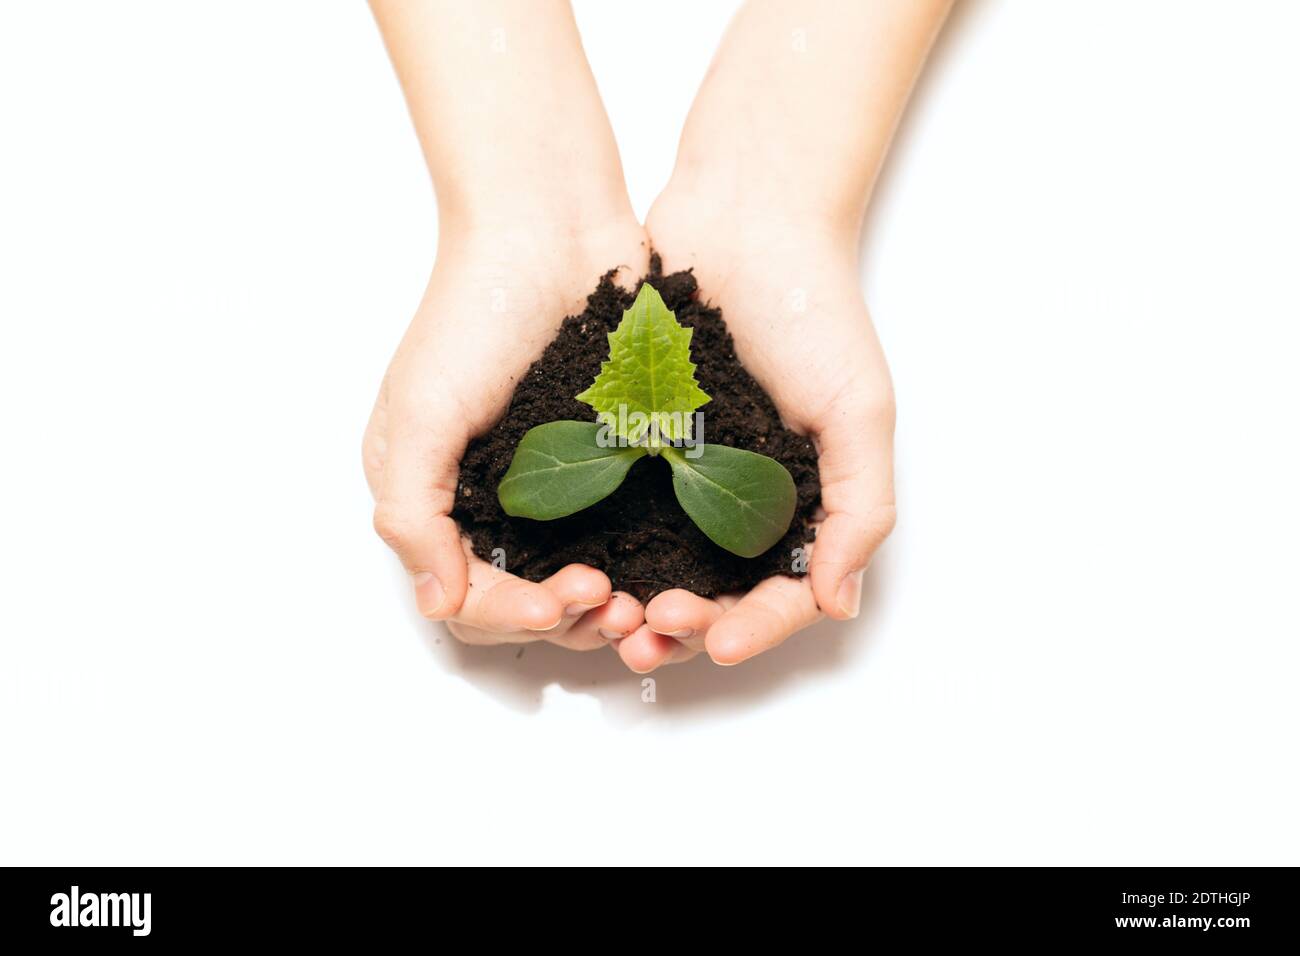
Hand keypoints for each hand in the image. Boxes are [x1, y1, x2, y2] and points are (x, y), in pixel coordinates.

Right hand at [363, 216, 651, 649]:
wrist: (551, 227)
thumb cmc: (471, 311)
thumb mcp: (418, 412)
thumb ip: (413, 511)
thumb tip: (436, 603)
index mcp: (438, 496)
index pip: (468, 597)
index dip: (511, 614)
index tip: (558, 602)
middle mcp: (494, 500)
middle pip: (527, 602)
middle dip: (567, 620)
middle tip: (613, 607)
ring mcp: (557, 482)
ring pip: (583, 579)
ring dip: (610, 607)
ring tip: (645, 605)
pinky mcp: (613, 461)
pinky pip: (627, 535)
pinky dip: (645, 565)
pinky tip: (671, 570)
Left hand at [612, 189, 895, 669]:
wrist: (744, 218)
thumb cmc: (815, 308)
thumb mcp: (859, 410)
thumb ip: (860, 508)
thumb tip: (839, 604)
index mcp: (805, 500)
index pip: (783, 592)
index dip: (756, 627)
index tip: (720, 643)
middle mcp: (744, 497)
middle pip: (716, 593)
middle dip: (686, 628)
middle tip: (649, 634)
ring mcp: (686, 473)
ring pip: (659, 565)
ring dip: (637, 601)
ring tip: (608, 614)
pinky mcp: (633, 443)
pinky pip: (614, 511)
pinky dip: (602, 545)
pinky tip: (578, 564)